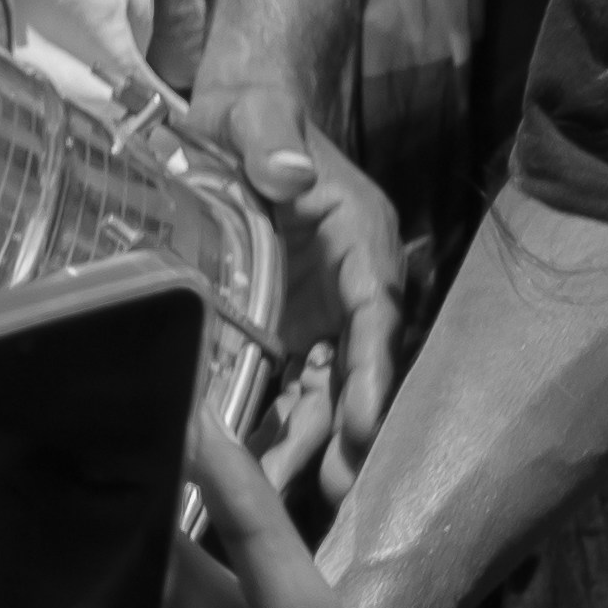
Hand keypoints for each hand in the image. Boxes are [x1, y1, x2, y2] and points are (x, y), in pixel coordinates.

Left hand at [202, 99, 405, 492]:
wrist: (231, 114)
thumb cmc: (256, 109)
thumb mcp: (261, 115)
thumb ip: (274, 143)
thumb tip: (290, 172)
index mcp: (359, 238)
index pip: (376, 312)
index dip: (372, 372)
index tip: (366, 427)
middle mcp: (349, 283)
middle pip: (353, 366)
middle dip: (345, 430)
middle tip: (329, 491)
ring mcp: (317, 308)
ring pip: (320, 385)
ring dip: (306, 439)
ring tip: (280, 497)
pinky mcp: (284, 321)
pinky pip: (283, 378)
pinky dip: (269, 419)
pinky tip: (242, 466)